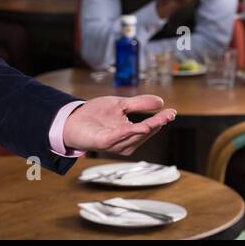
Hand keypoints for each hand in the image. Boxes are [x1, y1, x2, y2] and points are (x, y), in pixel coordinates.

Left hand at [61, 95, 176, 155]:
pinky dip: (128, 132)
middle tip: (169, 115)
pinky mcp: (103, 142)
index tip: (172, 112)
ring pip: (134, 136)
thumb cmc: (95, 115)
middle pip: (145, 133)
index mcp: (131, 134)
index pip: (150, 127)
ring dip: (146, 129)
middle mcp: (125, 142)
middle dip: (157, 124)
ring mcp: (114, 144)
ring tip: (157, 121)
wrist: (72, 120)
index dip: (161, 120)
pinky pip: (118, 138)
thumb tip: (161, 101)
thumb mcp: (121, 105)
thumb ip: (139, 104)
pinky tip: (140, 126)